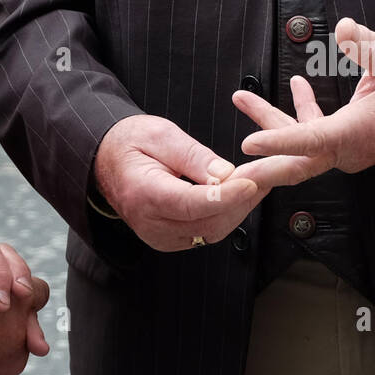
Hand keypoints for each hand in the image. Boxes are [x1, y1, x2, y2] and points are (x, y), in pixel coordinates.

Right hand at [92, 113, 259, 252]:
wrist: (106, 161)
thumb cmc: (131, 143)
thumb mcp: (159, 134)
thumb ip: (192, 155)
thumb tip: (225, 174)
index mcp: (143, 194)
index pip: (190, 203)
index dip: (224, 196)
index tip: (251, 182)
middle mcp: (150, 223)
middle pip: (207, 222)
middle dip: (241, 201)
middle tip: (268, 176)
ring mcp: (160, 237)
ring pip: (212, 232)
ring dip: (239, 209)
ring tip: (260, 181)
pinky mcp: (170, 240)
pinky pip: (206, 233)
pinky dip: (227, 215)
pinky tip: (240, 194)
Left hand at [231, 18, 374, 189]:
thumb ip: (368, 44)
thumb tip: (344, 27)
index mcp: (356, 133)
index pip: (310, 141)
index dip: (278, 143)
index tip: (248, 145)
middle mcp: (346, 148)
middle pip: (295, 161)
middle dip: (260, 165)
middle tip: (226, 175)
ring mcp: (343, 148)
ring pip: (297, 143)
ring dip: (268, 120)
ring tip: (239, 96)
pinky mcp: (342, 141)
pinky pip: (310, 133)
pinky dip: (295, 113)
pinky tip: (295, 84)